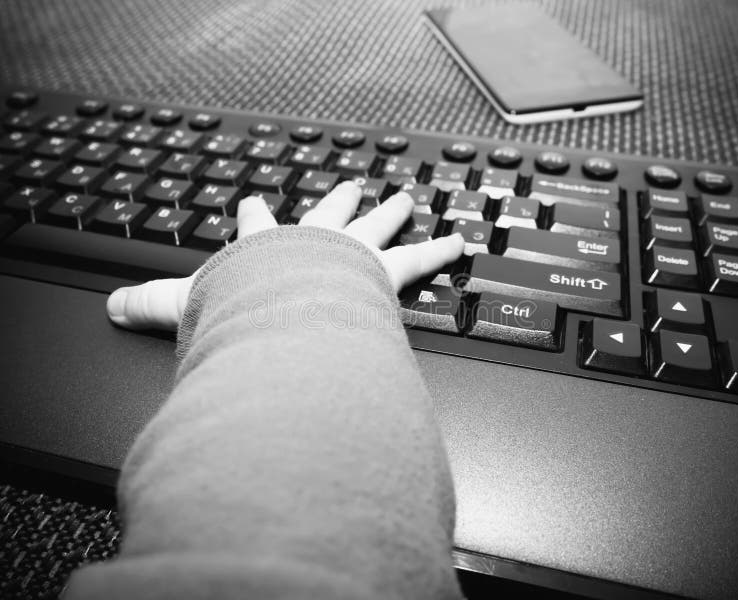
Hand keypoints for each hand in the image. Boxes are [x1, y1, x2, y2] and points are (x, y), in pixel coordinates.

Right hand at [106, 181, 463, 329]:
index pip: (259, 227)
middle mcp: (315, 243)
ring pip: (378, 226)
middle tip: (351, 185)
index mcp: (271, 249)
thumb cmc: (246, 307)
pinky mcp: (386, 271)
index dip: (256, 215)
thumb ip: (154, 307)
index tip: (255, 202)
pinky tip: (461, 242)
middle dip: (339, 199)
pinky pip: (422, 257)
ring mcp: (354, 254)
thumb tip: (112, 308)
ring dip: (393, 211)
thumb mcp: (189, 306)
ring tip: (409, 199)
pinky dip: (442, 250)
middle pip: (329, 213)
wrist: (289, 311)